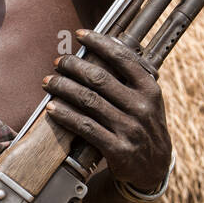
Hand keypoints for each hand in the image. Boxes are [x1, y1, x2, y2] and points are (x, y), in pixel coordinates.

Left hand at [42, 29, 172, 192]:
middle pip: (100, 79)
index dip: (99, 43)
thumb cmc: (145, 127)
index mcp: (149, 89)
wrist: (155, 168)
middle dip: (74, 66)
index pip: (123, 59)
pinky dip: (66, 115)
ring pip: (89, 101)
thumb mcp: (148, 100)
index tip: (80, 34)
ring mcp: (129, 128)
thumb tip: (109, 44)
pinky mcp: (117, 149)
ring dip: (64, 88)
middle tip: (58, 62)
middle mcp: (141, 107)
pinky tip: (52, 108)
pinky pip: (85, 127)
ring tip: (49, 82)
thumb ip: (132, 77)